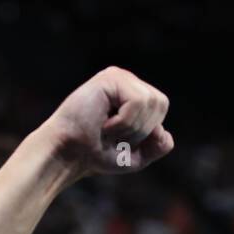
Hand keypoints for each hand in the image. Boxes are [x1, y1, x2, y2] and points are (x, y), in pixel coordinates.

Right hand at [40, 66, 173, 182]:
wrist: (69, 154)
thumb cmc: (96, 155)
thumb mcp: (136, 156)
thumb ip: (157, 146)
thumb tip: (164, 132)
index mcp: (134, 94)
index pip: (161, 107)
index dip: (149, 131)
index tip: (121, 140)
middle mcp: (127, 81)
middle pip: (160, 103)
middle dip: (142, 129)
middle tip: (115, 135)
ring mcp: (118, 77)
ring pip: (151, 102)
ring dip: (132, 127)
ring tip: (109, 130)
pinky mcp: (110, 78)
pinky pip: (137, 102)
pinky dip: (124, 122)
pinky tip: (104, 124)